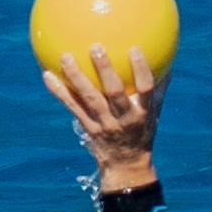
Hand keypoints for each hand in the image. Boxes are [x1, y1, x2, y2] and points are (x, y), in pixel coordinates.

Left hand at [40, 42, 162, 192]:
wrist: (126, 165)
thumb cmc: (143, 132)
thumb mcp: (154, 113)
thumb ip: (158, 87)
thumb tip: (165, 58)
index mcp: (142, 111)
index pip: (146, 88)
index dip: (141, 69)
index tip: (134, 48)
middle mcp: (123, 118)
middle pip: (114, 92)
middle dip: (105, 70)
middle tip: (96, 46)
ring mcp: (104, 124)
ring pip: (89, 98)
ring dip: (76, 76)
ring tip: (65, 56)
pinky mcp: (88, 128)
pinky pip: (72, 107)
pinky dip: (59, 91)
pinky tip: (46, 75)